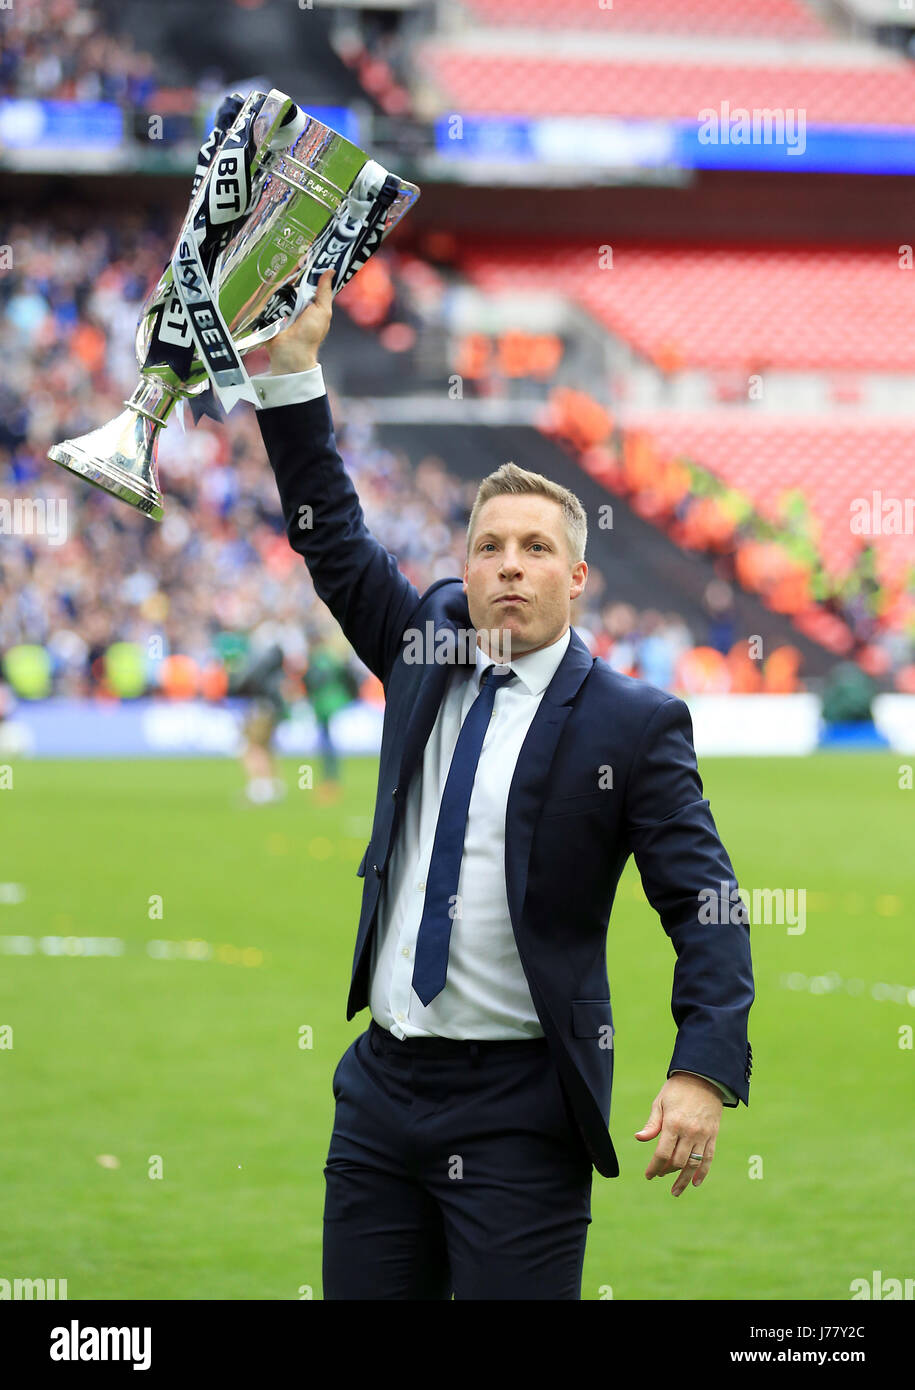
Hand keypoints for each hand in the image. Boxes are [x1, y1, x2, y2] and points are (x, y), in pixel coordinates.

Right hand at [266, 267, 334, 375]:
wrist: (291, 352)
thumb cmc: (310, 335)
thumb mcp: (322, 310)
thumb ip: (325, 291)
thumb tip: (331, 270)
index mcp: (310, 304)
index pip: (307, 283)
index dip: (307, 272)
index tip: (305, 258)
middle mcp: (295, 306)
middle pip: (291, 284)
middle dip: (291, 280)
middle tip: (292, 275)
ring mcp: (281, 309)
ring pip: (278, 291)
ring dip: (279, 291)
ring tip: (282, 296)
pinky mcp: (268, 314)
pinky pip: (266, 300)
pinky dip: (268, 299)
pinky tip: (271, 300)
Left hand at [635, 1073, 721, 1195]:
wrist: (704, 1077)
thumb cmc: (677, 1090)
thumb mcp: (660, 1103)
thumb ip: (652, 1124)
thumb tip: (639, 1138)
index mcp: (673, 1123)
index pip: (662, 1153)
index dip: (653, 1167)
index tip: (648, 1175)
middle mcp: (689, 1132)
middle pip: (677, 1161)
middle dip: (666, 1172)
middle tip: (659, 1175)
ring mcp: (703, 1135)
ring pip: (693, 1164)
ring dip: (683, 1180)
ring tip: (675, 1191)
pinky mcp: (713, 1135)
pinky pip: (708, 1158)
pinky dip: (702, 1172)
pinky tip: (695, 1183)